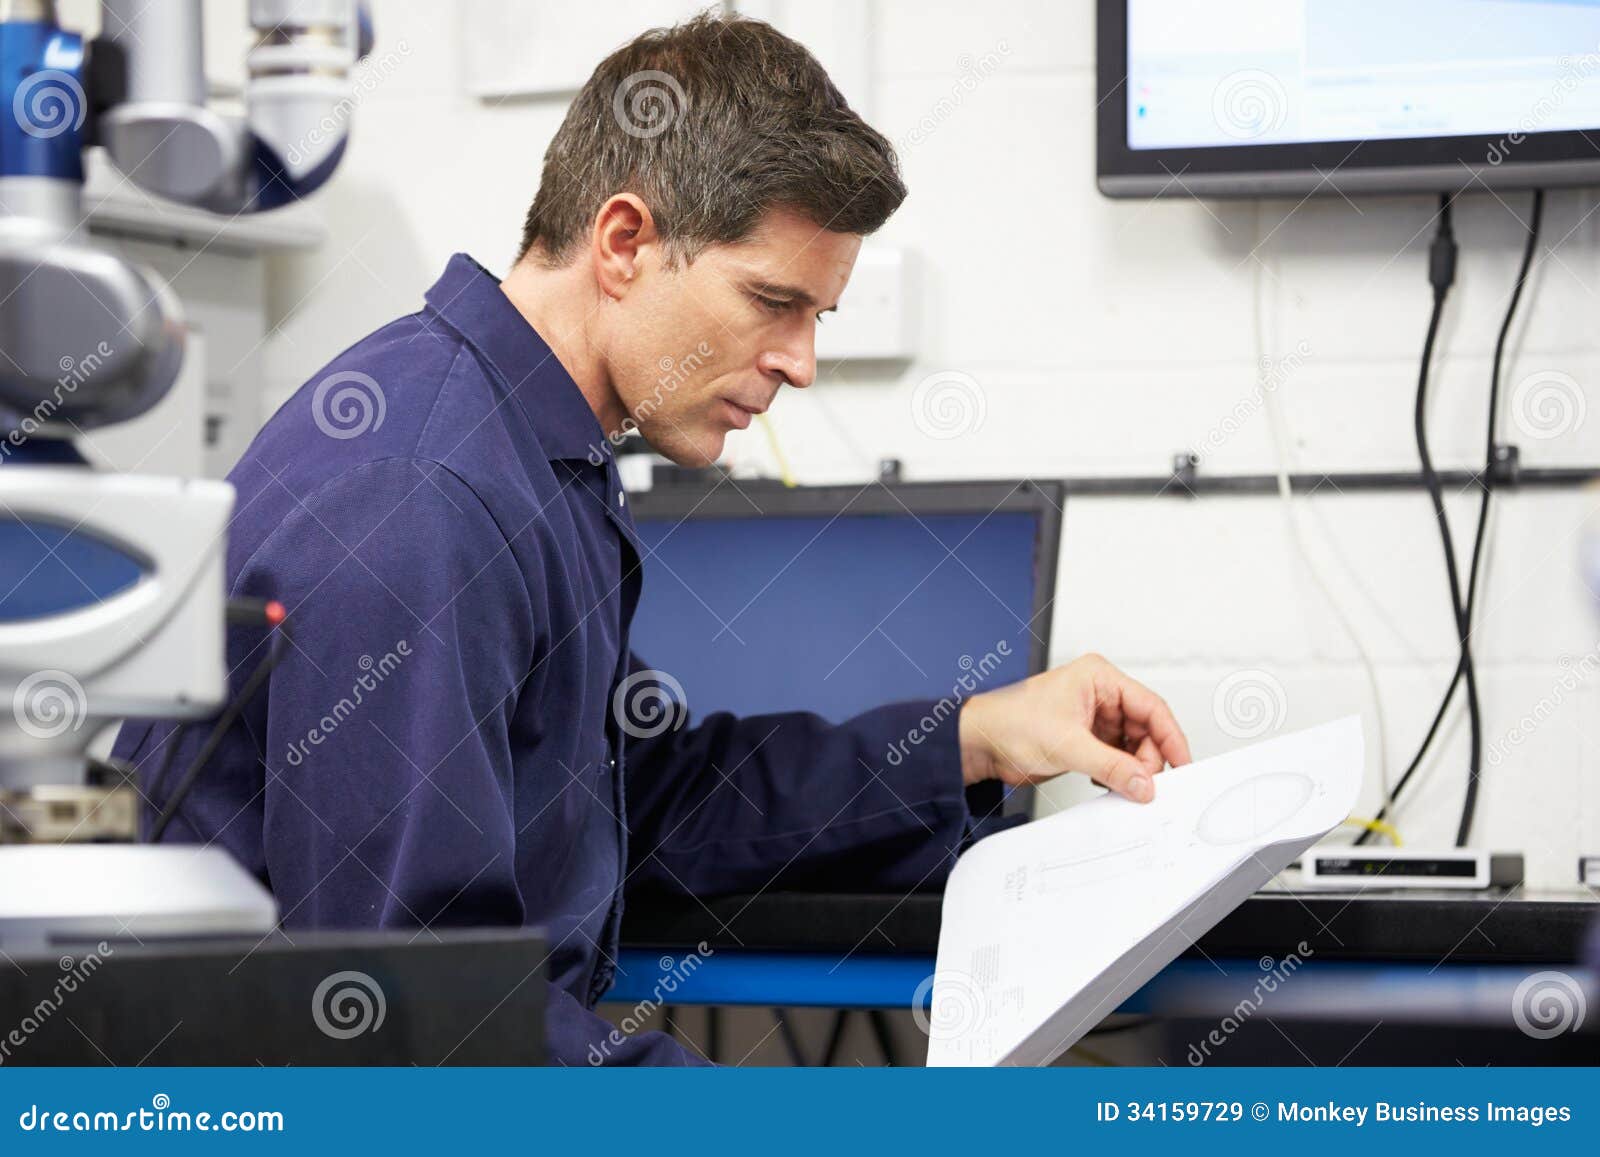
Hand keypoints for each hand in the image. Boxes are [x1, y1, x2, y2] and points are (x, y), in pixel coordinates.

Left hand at [957, 653, 1190, 801]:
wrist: (978, 743)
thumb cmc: (1008, 723)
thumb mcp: (1068, 745)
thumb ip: (1111, 766)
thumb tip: (1144, 782)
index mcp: (1098, 678)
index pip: (1150, 706)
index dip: (1171, 737)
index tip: (1182, 763)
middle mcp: (1099, 695)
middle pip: (1145, 728)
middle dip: (1148, 758)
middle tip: (1147, 784)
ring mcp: (1092, 717)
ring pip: (1132, 745)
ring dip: (1133, 768)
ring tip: (1126, 785)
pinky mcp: (1085, 739)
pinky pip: (1116, 756)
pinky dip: (1118, 772)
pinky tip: (1108, 782)